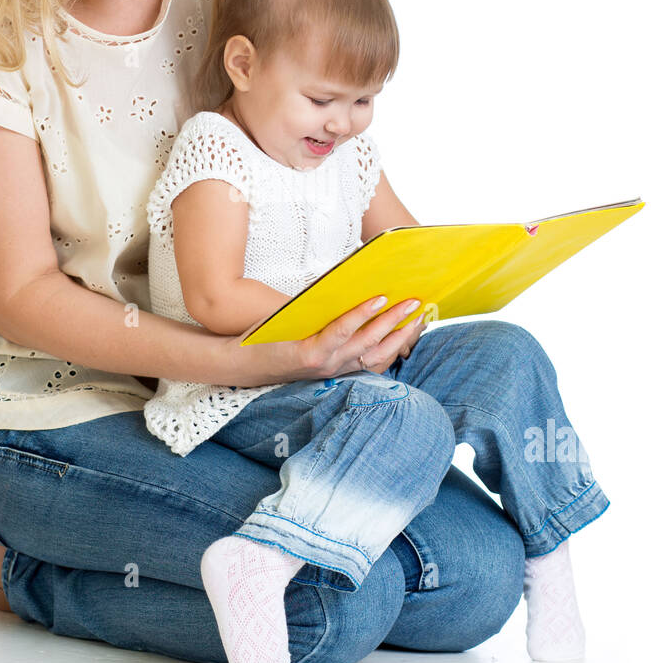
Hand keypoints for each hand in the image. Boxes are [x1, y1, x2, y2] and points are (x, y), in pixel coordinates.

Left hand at [227, 295, 425, 386]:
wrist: (238, 360)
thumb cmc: (277, 343)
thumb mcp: (312, 336)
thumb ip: (336, 324)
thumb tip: (364, 292)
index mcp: (341, 366)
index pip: (382, 356)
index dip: (404, 340)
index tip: (422, 318)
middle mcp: (337, 370)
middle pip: (382, 349)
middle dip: (406, 328)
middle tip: (424, 305)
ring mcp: (325, 364)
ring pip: (367, 341)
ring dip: (391, 321)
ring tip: (407, 300)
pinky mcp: (308, 356)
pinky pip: (340, 332)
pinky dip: (360, 316)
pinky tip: (374, 299)